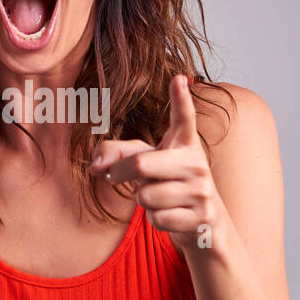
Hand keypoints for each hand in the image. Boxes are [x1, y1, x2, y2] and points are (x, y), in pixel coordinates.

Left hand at [89, 74, 227, 257]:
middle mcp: (197, 162)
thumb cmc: (169, 182)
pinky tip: (172, 214)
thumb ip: (116, 155)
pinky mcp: (202, 216)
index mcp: (185, 143)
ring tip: (162, 198)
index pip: (183, 118)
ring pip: (146, 197)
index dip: (181, 99)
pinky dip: (157, 219)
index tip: (179, 79)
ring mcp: (202, 190)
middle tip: (114, 177)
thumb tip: (94, 167)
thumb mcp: (147, 162)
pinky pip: (158, 218)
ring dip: (144, 201)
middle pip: (140, 164)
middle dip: (119, 174)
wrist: (206, 220)